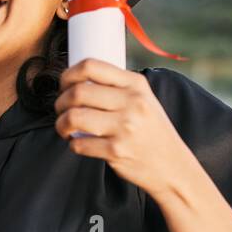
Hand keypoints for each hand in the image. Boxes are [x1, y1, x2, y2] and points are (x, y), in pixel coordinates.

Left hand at [54, 59, 194, 200]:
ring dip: (60, 124)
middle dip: (59, 103)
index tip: (64, 86)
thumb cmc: (150, 130)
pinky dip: (72, 144)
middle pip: (76, 92)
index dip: (67, 75)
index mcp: (135, 84)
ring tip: (65, 128)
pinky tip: (79, 143)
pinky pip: (78, 144)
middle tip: (61, 111)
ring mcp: (125, 127)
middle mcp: (132, 102)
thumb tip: (74, 79)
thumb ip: (116, 86)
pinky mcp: (116, 151)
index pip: (90, 66)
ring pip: (72, 117)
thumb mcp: (143, 99)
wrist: (172, 165)